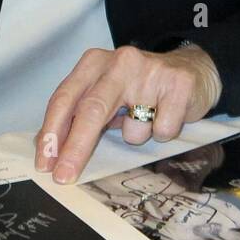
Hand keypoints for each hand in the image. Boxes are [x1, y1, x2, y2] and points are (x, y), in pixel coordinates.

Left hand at [34, 44, 221, 184]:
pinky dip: (162, 133)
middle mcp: (119, 62)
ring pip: (132, 129)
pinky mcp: (178, 84)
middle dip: (75, 149)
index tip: (44, 163)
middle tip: (63, 176)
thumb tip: (49, 149)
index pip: (65, 98)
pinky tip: (167, 114)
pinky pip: (161, 130)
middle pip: (91, 110)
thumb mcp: (105, 92)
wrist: (194, 69)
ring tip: (147, 118)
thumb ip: (79, 112)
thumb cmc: (141, 87)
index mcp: (94, 63)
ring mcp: (150, 71)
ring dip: (136, 136)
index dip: (52, 133)